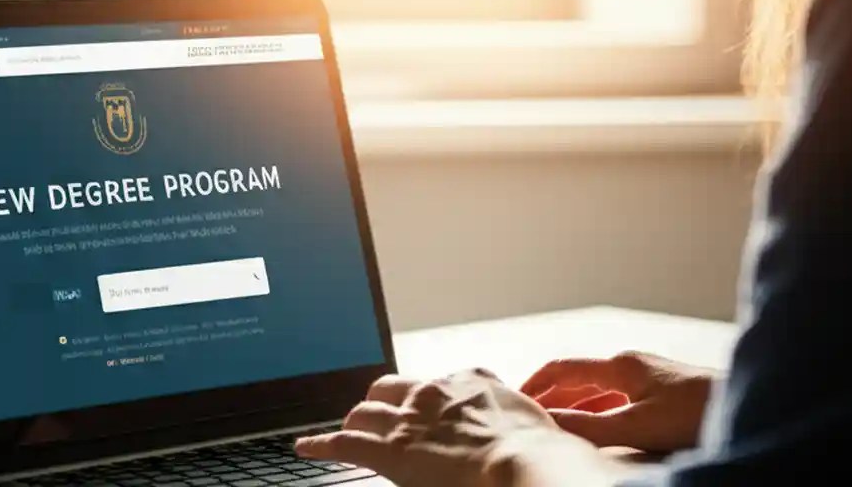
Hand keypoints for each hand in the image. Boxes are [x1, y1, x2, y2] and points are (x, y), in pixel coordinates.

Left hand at [294, 369, 618, 486]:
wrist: (527, 466)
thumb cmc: (544, 457)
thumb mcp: (540, 428)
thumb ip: (526, 425)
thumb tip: (545, 443)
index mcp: (473, 383)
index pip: (442, 384)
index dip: (431, 400)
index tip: (431, 410)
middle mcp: (435, 392)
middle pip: (393, 388)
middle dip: (383, 402)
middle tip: (379, 418)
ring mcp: (410, 419)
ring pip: (366, 412)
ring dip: (355, 422)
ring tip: (346, 432)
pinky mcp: (389, 450)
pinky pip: (344, 442)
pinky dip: (321, 444)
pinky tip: (306, 447)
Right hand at [520, 351, 718, 452]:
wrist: (752, 407)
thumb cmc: (697, 414)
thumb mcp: (636, 426)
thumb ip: (590, 425)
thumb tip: (547, 420)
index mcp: (621, 365)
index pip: (563, 368)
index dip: (535, 384)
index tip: (514, 399)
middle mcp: (633, 364)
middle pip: (579, 377)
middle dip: (552, 395)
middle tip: (530, 414)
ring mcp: (652, 376)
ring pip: (601, 389)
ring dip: (576, 404)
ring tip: (558, 424)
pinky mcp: (667, 390)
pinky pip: (620, 397)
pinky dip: (600, 410)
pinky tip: (601, 427)